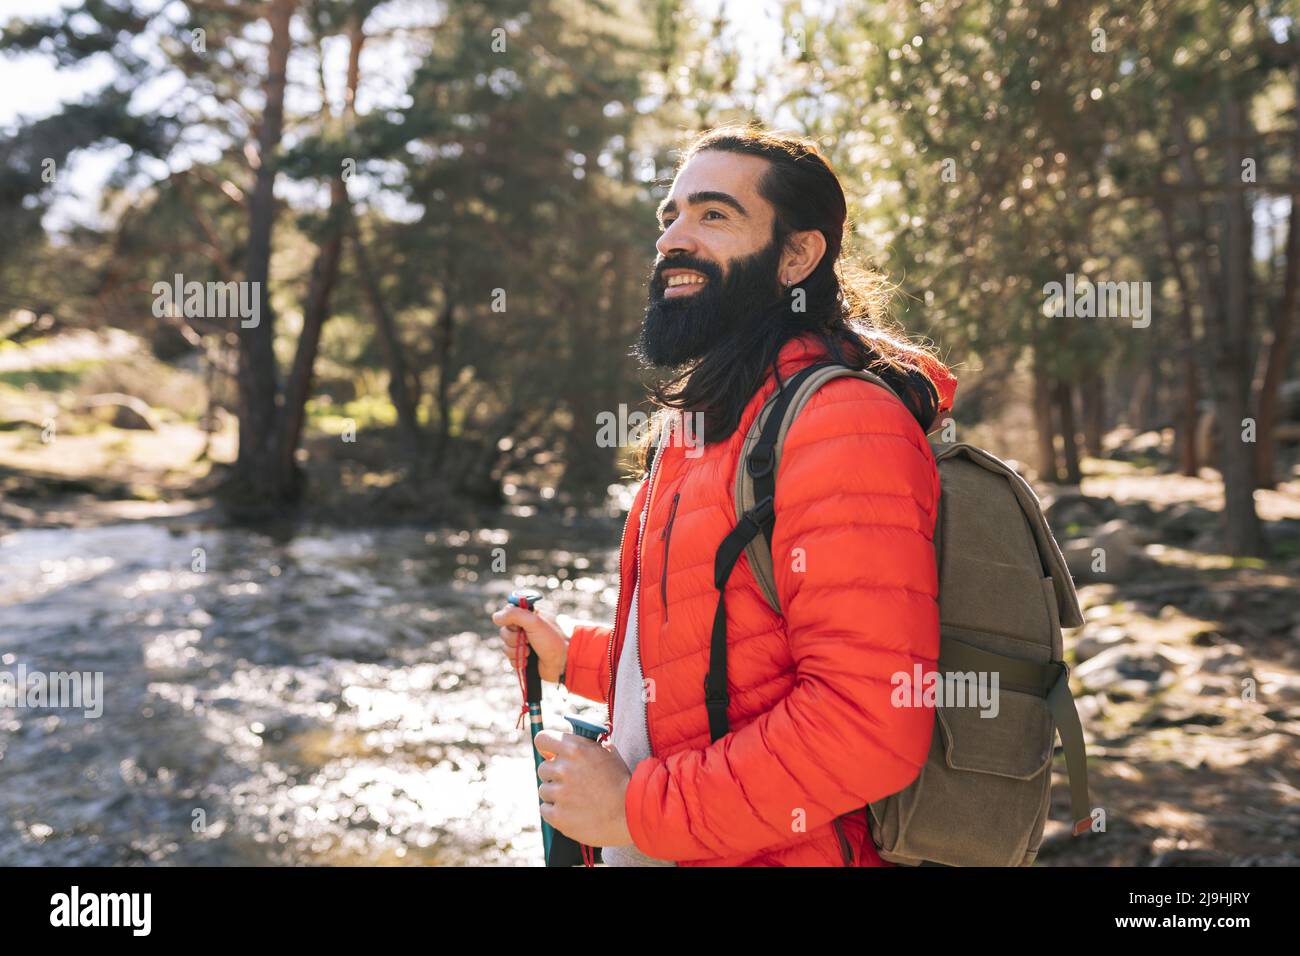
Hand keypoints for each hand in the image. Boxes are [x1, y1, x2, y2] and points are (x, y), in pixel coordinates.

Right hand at [492, 603, 567, 683]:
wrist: (563, 663)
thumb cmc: (552, 640)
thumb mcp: (534, 622)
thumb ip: (514, 614)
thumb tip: (496, 617)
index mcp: (529, 616)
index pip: (508, 613)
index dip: (509, 621)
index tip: (518, 626)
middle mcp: (525, 629)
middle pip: (504, 631)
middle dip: (513, 639)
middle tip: (527, 641)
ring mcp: (523, 644)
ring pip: (505, 647)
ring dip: (516, 652)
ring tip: (529, 653)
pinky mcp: (523, 658)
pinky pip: (510, 660)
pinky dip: (517, 661)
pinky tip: (527, 662)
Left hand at [534, 729, 633, 847]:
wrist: (631, 813)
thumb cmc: (621, 781)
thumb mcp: (606, 752)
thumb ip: (584, 745)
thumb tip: (563, 746)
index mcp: (575, 748)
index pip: (542, 739)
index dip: (546, 748)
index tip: (551, 756)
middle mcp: (564, 768)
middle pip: (543, 768)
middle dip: (555, 775)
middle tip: (571, 783)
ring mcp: (559, 793)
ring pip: (544, 790)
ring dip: (556, 794)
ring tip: (577, 800)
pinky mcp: (558, 815)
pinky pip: (545, 809)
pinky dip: (556, 811)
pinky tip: (573, 812)